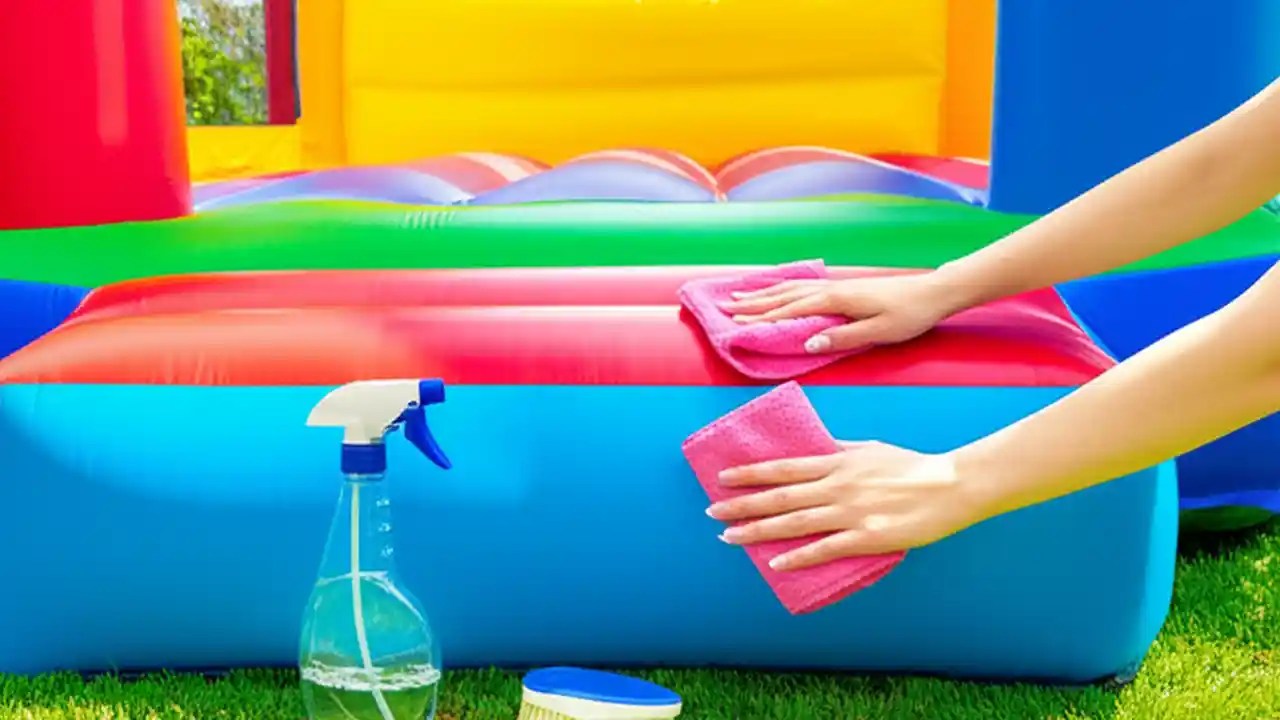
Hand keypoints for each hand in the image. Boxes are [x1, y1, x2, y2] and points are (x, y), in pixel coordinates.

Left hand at [706, 441, 992, 570]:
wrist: (950, 485)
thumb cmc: (910, 466)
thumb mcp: (869, 448)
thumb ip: (838, 450)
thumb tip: (810, 447)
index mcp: (837, 462)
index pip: (783, 468)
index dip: (750, 473)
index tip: (722, 478)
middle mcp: (837, 485)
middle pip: (780, 496)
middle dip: (742, 504)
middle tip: (713, 512)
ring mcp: (851, 512)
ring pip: (795, 522)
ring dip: (759, 531)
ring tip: (731, 537)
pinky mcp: (867, 536)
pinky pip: (825, 549)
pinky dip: (798, 556)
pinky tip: (775, 562)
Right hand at [719, 272, 966, 352]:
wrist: (933, 292)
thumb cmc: (909, 315)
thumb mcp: (878, 332)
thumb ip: (842, 338)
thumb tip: (807, 343)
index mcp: (836, 301)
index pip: (791, 310)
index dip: (762, 318)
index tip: (734, 323)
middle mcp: (832, 289)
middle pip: (784, 295)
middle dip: (753, 303)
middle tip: (724, 307)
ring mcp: (837, 286)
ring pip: (791, 288)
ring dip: (763, 293)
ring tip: (739, 294)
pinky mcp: (844, 287)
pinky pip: (803, 285)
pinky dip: (783, 287)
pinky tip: (777, 288)